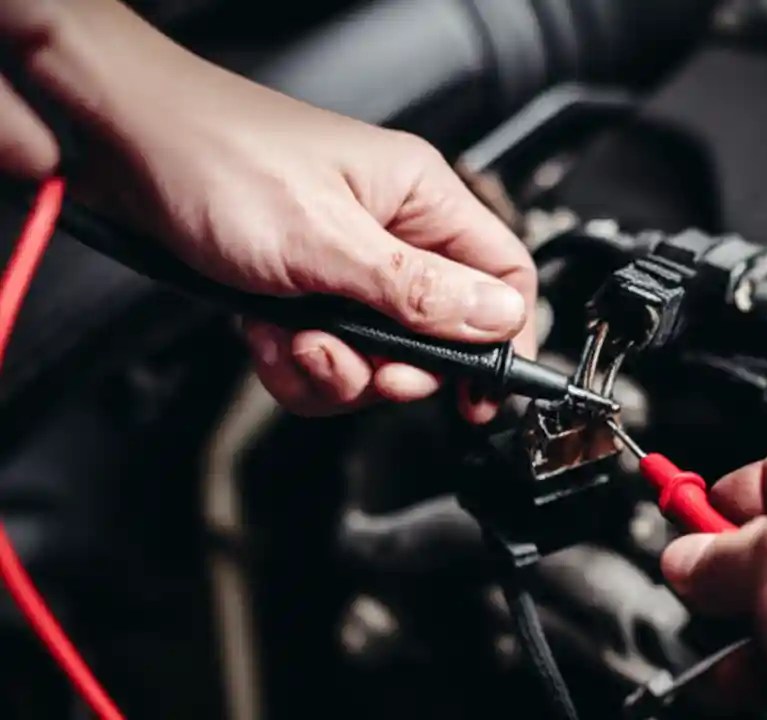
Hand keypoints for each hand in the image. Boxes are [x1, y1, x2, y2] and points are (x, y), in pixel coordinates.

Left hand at [8, 0, 535, 419]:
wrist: (123, 151)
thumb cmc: (221, 161)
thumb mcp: (327, 241)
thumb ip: (418, 291)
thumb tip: (502, 320)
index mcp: (421, 201)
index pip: (503, 276)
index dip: (503, 340)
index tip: (480, 395)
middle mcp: (392, 234)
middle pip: (438, 335)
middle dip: (393, 367)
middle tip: (362, 366)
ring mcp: (347, 267)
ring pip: (376, 356)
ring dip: (333, 368)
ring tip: (291, 337)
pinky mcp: (305, 293)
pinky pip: (326, 357)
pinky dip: (293, 362)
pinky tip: (264, 333)